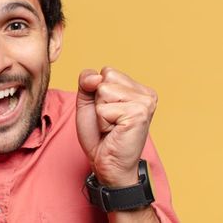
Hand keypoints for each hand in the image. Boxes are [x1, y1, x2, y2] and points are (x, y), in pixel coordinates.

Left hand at [76, 67, 156, 186]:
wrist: (107, 163)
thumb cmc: (100, 134)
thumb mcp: (88, 101)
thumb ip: (87, 81)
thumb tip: (96, 78)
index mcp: (138, 88)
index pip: (106, 71)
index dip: (97, 92)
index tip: (107, 111)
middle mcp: (146, 93)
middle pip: (105, 77)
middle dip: (98, 100)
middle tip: (109, 120)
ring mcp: (145, 102)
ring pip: (103, 90)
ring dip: (100, 112)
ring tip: (112, 125)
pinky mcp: (138, 114)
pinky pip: (103, 108)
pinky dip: (102, 122)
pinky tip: (114, 131)